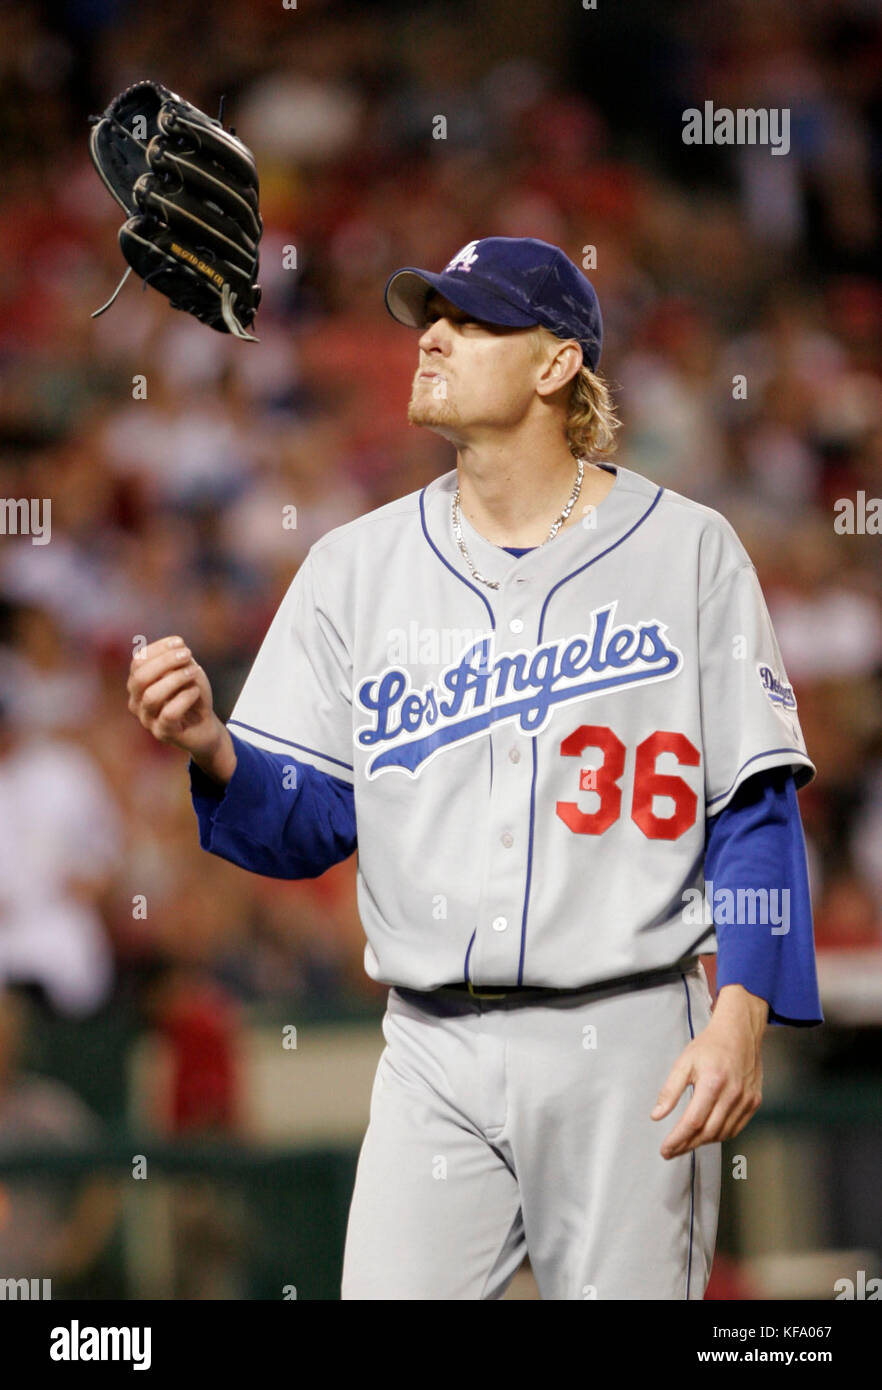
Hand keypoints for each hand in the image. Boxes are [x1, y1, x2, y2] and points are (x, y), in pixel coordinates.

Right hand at [126, 635, 235, 781]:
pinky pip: (169, 713)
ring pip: (151, 696)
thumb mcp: (187, 673)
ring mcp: (147, 719)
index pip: (138, 661)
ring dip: (175, 679)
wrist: (205, 727)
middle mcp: (136, 702)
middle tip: (187, 655)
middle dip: (164, 662)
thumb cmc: (192, 696)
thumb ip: (179, 660)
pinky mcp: (162, 733)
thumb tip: (176, 647)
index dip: (158, 648)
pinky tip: (195, 692)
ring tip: (193, 672)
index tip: (179, 642)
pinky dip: (184, 698)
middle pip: (140, 677)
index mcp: (138, 684)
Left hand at [651, 984, 766, 1158]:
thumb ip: (670, 1091)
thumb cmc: (711, 1045)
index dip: (677, 1139)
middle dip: (687, 1145)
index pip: (693, 1122)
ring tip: (686, 1143)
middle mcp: (732, 1094)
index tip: (665, 1149)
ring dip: (702, 1143)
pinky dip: (720, 1136)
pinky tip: (707, 1135)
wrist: (739, 1032)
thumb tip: (657, 1115)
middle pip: (708, 1132)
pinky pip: (736, 1128)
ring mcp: (746, 1100)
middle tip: (672, 1150)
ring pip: (722, 1133)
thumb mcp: (684, 1062)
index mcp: (712, 1083)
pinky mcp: (754, 1102)